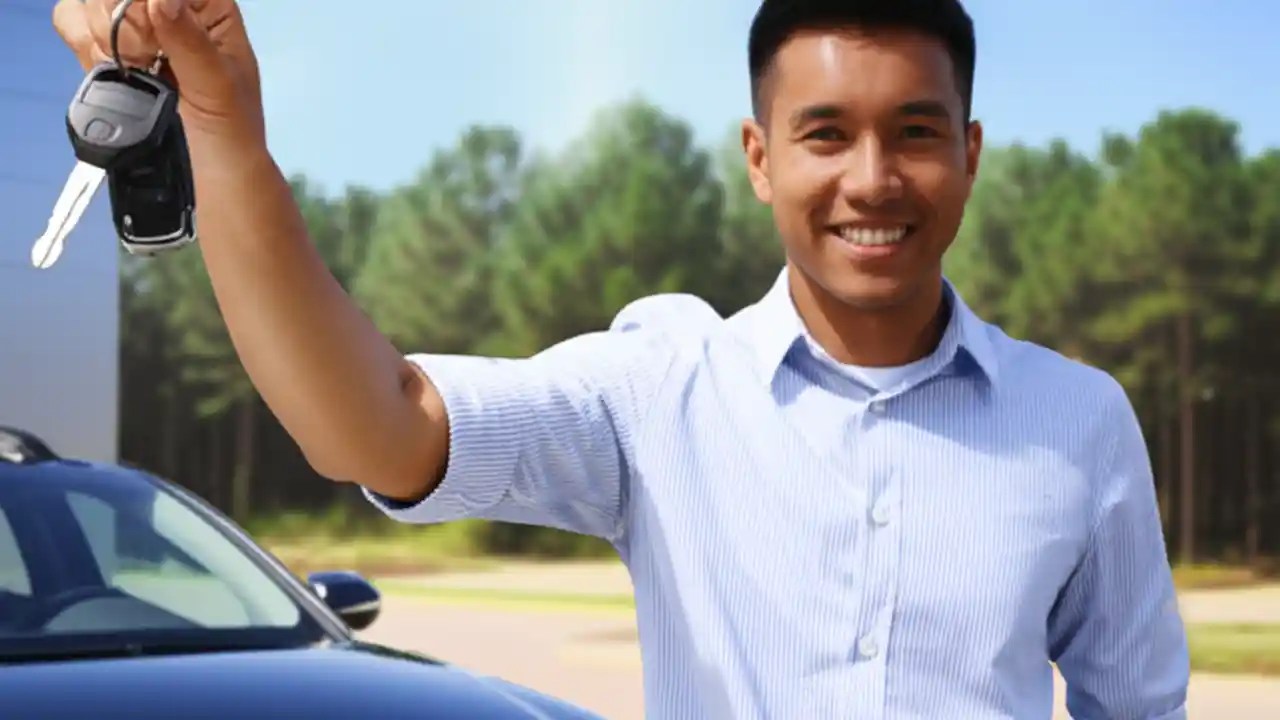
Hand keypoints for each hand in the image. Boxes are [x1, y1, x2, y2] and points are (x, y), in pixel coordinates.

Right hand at [53, 0, 265, 150]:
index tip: (153, 31)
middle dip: (122, 17)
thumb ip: (189, 39)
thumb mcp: (220, 84)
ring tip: (138, 67)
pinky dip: (85, 45)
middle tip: (147, 56)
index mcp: (207, 4)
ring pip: (89, 1)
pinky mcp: (106, 47)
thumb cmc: (231, 129)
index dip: (147, 2)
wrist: (211, 174)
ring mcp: (133, 24)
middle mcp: (167, 5)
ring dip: (104, 33)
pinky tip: (114, 68)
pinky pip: (73, 23)